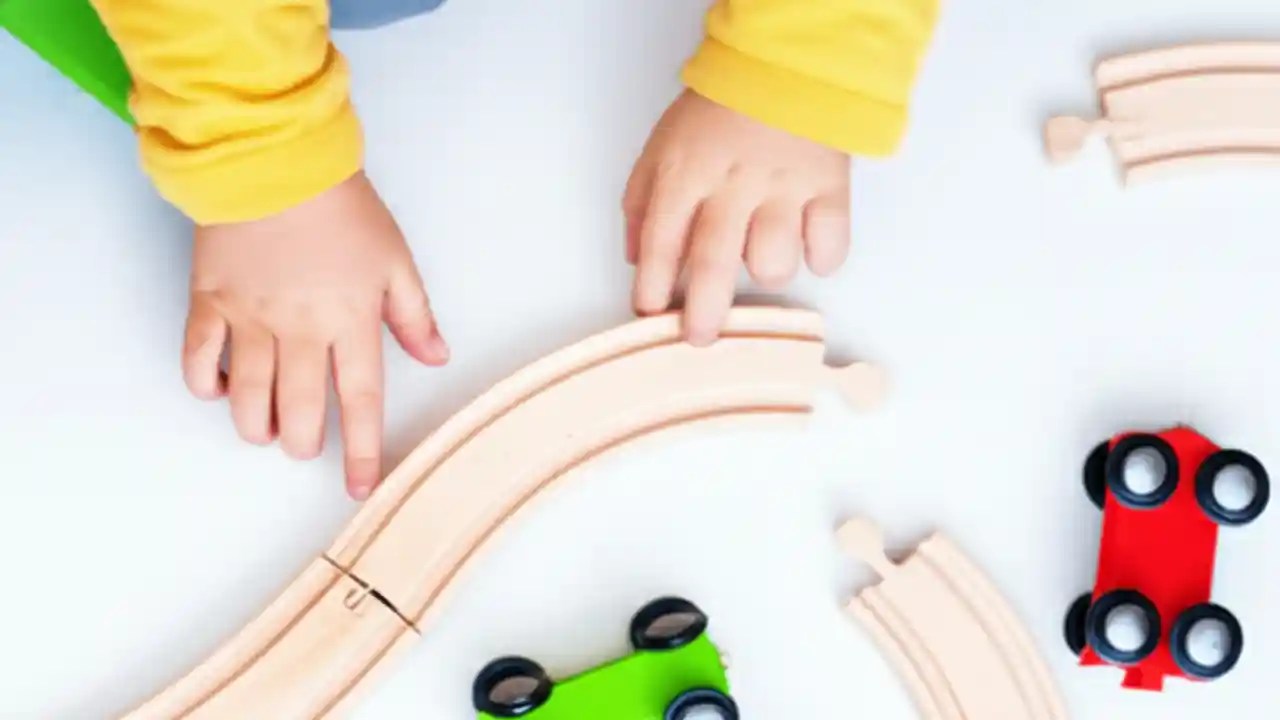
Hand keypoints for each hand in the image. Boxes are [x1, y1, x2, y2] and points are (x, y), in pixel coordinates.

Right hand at [182, 172, 448, 499]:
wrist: (274, 162)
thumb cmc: (341, 208)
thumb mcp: (394, 259)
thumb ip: (414, 315)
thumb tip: (437, 357)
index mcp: (351, 321)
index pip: (362, 403)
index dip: (363, 451)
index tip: (360, 487)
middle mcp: (300, 330)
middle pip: (301, 412)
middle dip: (304, 444)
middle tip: (306, 445)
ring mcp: (249, 318)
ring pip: (248, 398)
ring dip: (257, 426)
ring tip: (267, 429)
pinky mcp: (209, 301)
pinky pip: (199, 360)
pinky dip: (206, 386)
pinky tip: (220, 391)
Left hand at [623, 90, 850, 343]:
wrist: (785, 67)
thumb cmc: (717, 112)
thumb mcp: (661, 147)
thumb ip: (642, 204)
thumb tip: (635, 260)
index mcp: (686, 173)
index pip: (662, 242)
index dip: (654, 287)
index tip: (651, 315)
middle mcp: (734, 186)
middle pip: (715, 264)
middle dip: (704, 313)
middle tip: (700, 337)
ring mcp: (785, 188)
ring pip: (774, 263)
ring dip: (763, 273)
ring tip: (759, 257)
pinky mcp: (830, 187)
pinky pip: (829, 248)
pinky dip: (819, 259)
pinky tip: (806, 246)